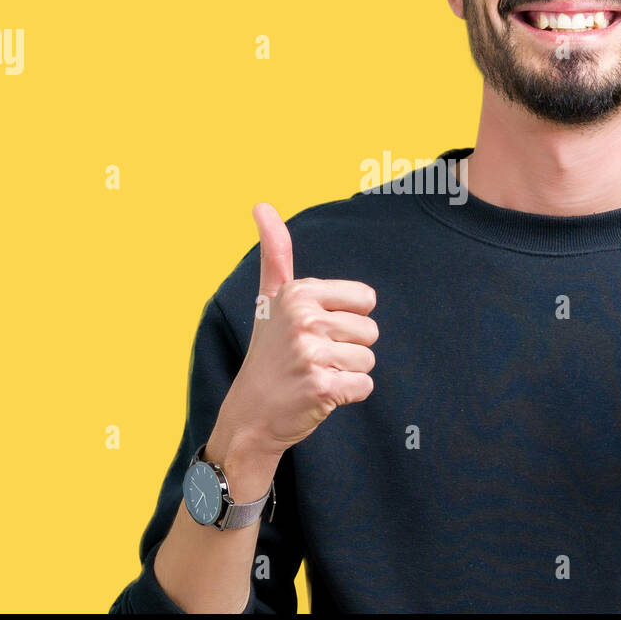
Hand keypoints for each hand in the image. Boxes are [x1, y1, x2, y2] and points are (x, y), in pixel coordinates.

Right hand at [217, 202, 378, 458]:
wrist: (250, 414)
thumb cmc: (268, 354)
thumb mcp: (270, 299)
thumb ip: (275, 253)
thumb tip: (262, 205)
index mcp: (298, 293)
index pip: (365, 300)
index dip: (347, 320)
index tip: (314, 332)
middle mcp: (303, 319)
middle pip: (370, 331)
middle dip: (348, 349)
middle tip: (312, 359)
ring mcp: (312, 354)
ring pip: (368, 360)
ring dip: (347, 373)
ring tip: (314, 376)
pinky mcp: (322, 388)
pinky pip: (364, 386)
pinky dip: (346, 396)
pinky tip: (318, 395)